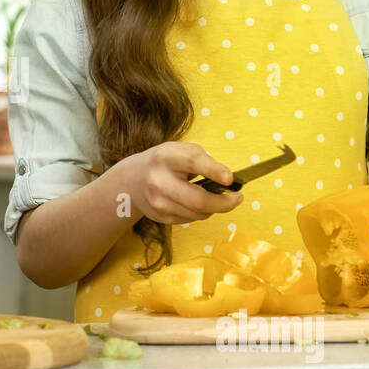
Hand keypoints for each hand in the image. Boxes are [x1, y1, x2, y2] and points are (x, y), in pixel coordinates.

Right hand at [123, 141, 243, 223]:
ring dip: (213, 207)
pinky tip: (194, 202)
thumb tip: (228, 181)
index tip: (230, 179)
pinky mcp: (161, 217)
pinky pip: (191, 219)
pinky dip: (200, 212)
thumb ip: (202, 160)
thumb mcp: (178, 150)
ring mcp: (159, 202)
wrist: (131, 181)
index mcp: (166, 157)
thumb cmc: (163, 162)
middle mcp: (159, 181)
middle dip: (224, 203)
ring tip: (214, 197)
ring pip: (199, 213)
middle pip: (199, 200)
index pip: (192, 162)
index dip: (214, 171)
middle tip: (237, 199)